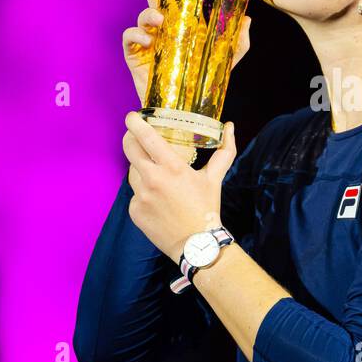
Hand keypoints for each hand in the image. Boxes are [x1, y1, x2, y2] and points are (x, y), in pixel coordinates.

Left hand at [123, 114, 238, 263]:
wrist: (197, 244)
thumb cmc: (207, 208)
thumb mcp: (215, 178)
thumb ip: (224, 151)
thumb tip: (231, 127)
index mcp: (172, 168)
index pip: (146, 137)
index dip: (135, 123)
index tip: (132, 116)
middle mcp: (152, 180)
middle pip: (129, 149)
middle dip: (129, 139)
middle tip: (134, 136)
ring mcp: (141, 196)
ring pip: (132, 172)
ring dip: (140, 169)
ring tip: (156, 176)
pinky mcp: (135, 211)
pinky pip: (135, 194)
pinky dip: (143, 192)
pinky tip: (158, 200)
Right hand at [124, 0, 252, 106]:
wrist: (185, 108)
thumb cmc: (203, 80)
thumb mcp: (226, 58)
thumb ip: (238, 40)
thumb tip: (246, 19)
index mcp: (181, 22)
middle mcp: (162, 27)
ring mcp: (147, 40)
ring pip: (141, 16)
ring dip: (148, 14)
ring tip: (159, 21)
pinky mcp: (135, 55)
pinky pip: (129, 37)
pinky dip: (136, 34)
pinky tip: (149, 41)